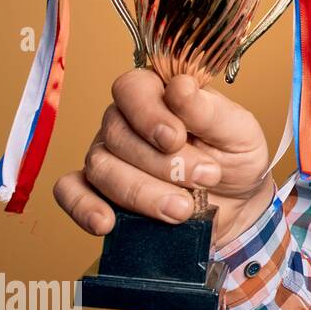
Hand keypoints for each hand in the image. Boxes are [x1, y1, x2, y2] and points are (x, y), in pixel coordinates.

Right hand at [53, 69, 275, 247]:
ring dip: (142, 192)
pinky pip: (71, 192)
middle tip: (204, 179)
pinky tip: (106, 223)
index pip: (132, 88)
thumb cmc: (235, 159)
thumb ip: (210, 111)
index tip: (177, 139)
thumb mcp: (239, 132)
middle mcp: (126, 121)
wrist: (237, 206)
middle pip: (117, 134)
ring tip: (182, 208)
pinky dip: (84, 208)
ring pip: (101, 167)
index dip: (149, 114)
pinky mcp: (98, 191)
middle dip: (162, 164)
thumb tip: (180, 86)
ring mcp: (107, 155)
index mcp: (159, 94)